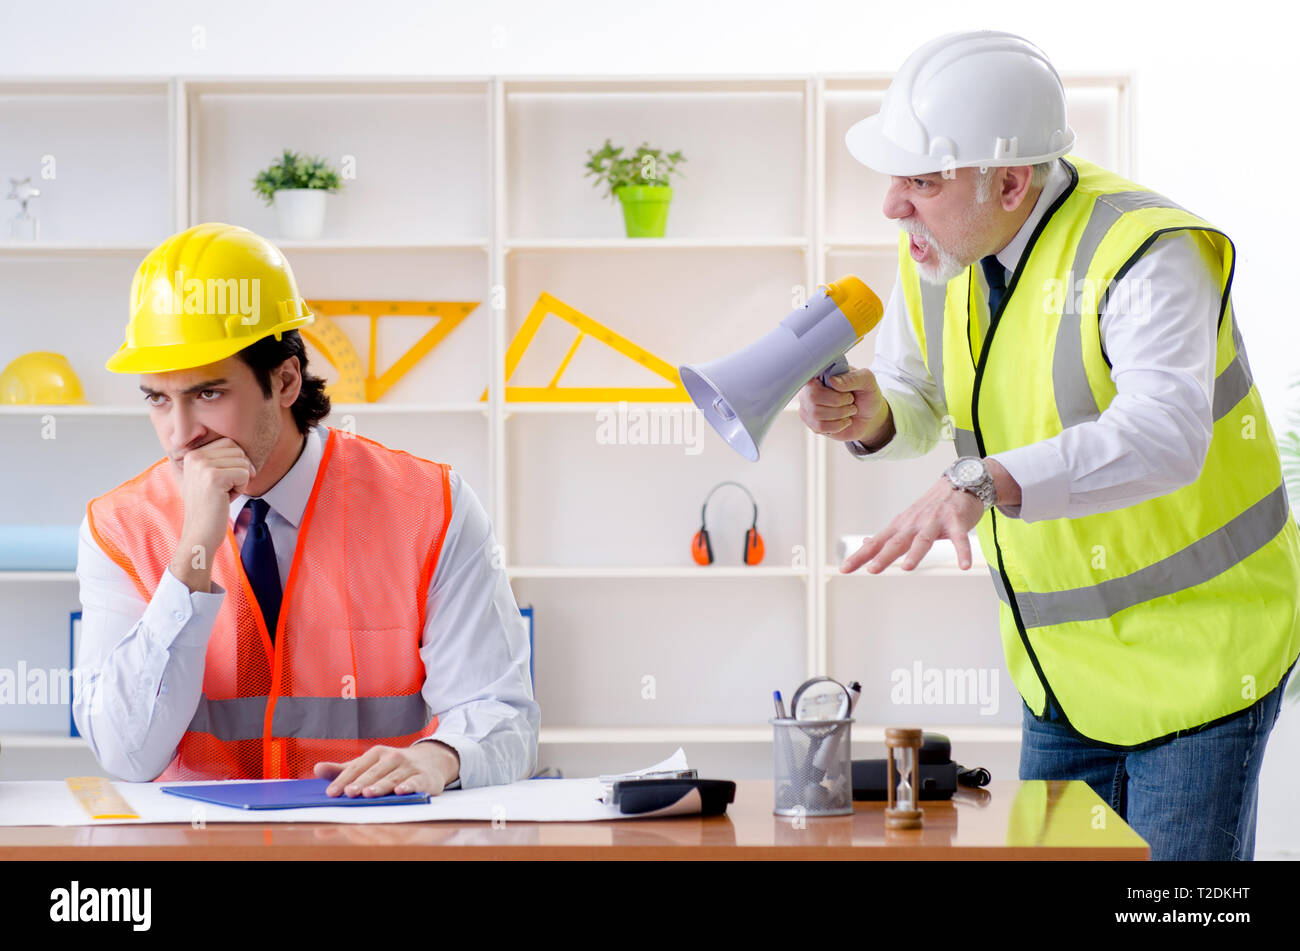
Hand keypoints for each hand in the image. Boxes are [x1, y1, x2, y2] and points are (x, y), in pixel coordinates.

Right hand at [173, 437, 255, 552]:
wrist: (199, 533)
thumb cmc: (209, 507)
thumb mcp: (208, 477)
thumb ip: (220, 459)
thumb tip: (244, 448)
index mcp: (192, 454)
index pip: (229, 443)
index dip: (235, 463)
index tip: (223, 482)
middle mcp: (195, 456)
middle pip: (238, 450)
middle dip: (239, 471)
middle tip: (223, 490)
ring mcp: (203, 466)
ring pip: (243, 463)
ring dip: (240, 481)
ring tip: (222, 495)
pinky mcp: (214, 477)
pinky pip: (244, 474)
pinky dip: (241, 489)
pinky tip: (225, 499)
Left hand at [316, 741, 459, 797]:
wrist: (431, 761)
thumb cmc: (393, 766)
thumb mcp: (369, 764)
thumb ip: (343, 770)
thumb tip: (317, 769)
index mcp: (377, 753)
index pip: (357, 768)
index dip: (343, 780)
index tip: (331, 793)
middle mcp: (393, 758)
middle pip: (374, 773)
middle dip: (361, 783)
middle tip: (349, 793)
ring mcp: (409, 767)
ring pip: (392, 778)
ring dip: (381, 786)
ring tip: (369, 794)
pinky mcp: (424, 778)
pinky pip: (416, 782)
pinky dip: (409, 787)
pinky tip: (401, 791)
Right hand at [797, 367, 887, 443]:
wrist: (869, 416)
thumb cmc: (866, 394)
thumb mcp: (867, 381)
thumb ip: (852, 378)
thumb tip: (832, 381)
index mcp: (821, 373)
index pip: (810, 377)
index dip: (826, 384)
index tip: (843, 388)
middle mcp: (810, 390)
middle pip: (813, 397)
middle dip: (838, 400)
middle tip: (851, 399)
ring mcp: (809, 408)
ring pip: (816, 414)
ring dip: (840, 413)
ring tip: (850, 409)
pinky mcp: (813, 424)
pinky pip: (820, 427)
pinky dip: (838, 425)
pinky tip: (845, 420)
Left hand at [842, 476, 984, 573]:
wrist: (960, 483)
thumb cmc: (932, 506)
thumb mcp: (906, 520)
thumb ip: (887, 536)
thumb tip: (865, 543)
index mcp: (901, 526)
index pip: (876, 542)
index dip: (860, 556)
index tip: (844, 568)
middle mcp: (914, 524)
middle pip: (896, 542)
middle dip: (883, 556)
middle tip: (871, 570)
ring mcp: (935, 521)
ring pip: (923, 539)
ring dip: (915, 553)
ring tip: (908, 568)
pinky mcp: (956, 521)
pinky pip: (959, 539)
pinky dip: (962, 552)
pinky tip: (963, 565)